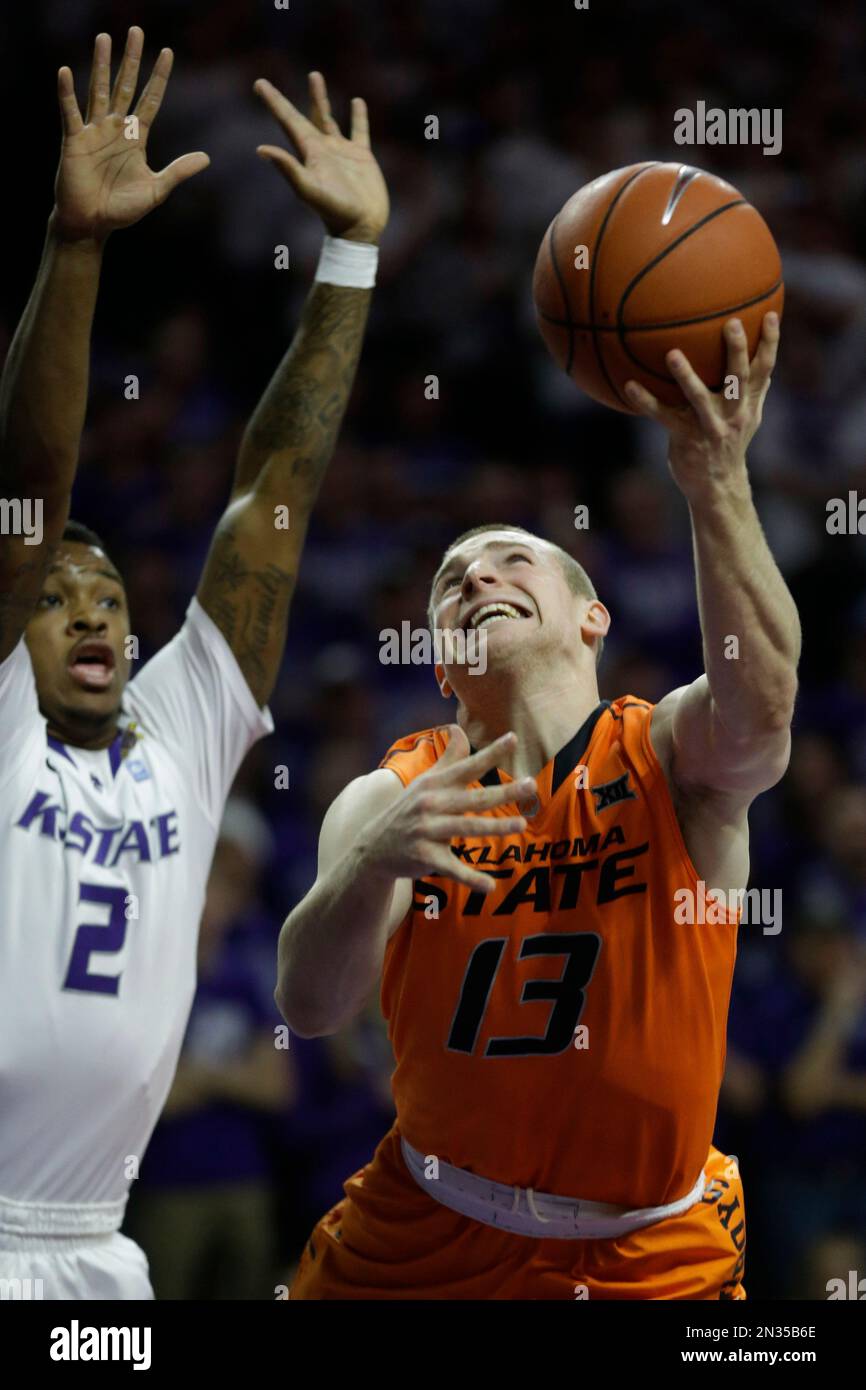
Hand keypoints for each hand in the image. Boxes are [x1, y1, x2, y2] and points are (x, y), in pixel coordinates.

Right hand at [53, 27, 208, 242]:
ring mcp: (94, 132)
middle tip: (136, 31)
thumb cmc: (121, 209)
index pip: (150, 100)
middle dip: (131, 59)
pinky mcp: (74, 140)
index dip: (159, 77)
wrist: (93, 224)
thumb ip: (178, 171)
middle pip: (125, 86)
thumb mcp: (156, 190)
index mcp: (136, 138)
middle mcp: (115, 128)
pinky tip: (65, 72)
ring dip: (100, 65)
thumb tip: (207, 158)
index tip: (168, 53)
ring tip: (104, 39)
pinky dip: (67, 93)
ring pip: (99, 90)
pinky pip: (70, 112)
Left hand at [254, 72, 388, 243]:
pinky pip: (359, 131)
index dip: (274, 102)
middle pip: (304, 116)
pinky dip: (358, 116)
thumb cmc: (334, 211)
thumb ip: (288, 168)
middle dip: (291, 98)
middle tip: (276, 81)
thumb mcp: (309, 189)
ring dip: (321, 99)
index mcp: (308, 152)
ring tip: (314, 76)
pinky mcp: (362, 157)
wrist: (360, 228)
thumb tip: (261, 149)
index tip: (259, 83)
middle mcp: (322, 149)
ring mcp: (341, 152)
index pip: (288, 121)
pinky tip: (357, 102)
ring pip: (328, 119)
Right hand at [362, 728, 534, 894]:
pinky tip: (490, 885)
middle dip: (504, 791)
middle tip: (531, 785)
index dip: (490, 752)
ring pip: (467, 828)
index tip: (513, 738)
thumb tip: (458, 728)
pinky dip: (470, 878)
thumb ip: (447, 758)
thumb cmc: (408, 809)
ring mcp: (427, 831)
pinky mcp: (425, 857)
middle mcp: (431, 805)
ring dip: (494, 827)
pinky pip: (452, 868)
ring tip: (521, 824)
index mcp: (435, 785)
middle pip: (473, 798)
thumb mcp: (425, 782)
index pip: (467, 766)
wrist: (374, 847)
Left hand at [624, 312, 779, 502]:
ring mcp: (709, 427)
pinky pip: (663, 416)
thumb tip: (767, 361)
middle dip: (736, 351)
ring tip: (672, 354)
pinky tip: (629, 386)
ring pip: (699, 398)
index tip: (770, 314)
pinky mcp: (685, 438)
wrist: (717, 486)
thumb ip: (754, 390)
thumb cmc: (730, 443)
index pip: (764, 369)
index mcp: (749, 404)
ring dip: (686, 376)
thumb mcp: (748, 418)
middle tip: (732, 323)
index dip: (770, 343)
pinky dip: (645, 401)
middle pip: (738, 378)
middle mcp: (733, 414)